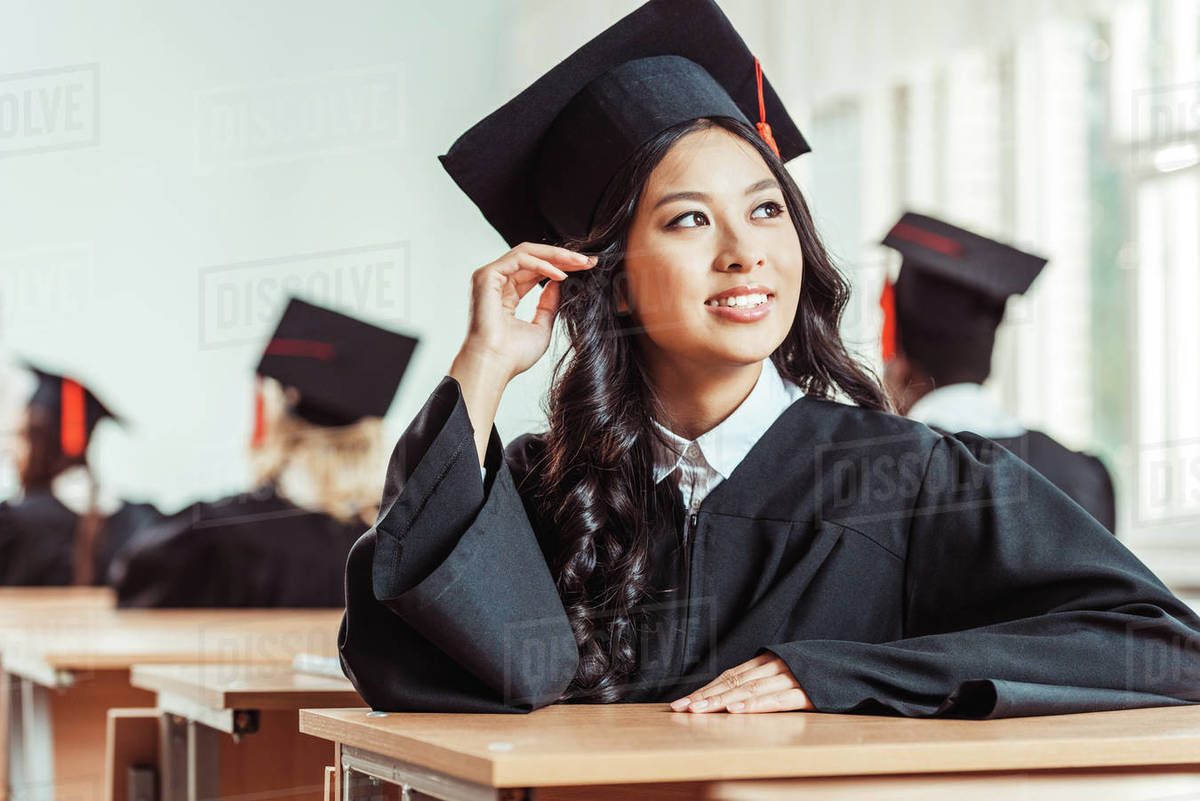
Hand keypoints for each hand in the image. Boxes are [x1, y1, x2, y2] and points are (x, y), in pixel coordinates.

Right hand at [461, 242, 596, 380]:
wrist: (494, 365)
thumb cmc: (512, 355)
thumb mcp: (541, 327)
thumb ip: (549, 304)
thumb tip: (558, 283)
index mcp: (506, 295)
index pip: (535, 271)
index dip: (561, 267)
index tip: (585, 268)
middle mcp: (497, 283)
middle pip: (533, 258)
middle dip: (562, 258)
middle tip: (587, 261)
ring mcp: (490, 278)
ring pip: (527, 253)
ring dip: (555, 256)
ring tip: (578, 263)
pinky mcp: (487, 275)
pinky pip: (519, 259)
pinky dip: (542, 264)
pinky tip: (560, 274)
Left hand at [669, 653, 811, 713]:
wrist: (861, 665)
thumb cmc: (822, 670)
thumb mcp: (790, 669)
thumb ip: (766, 678)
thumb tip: (738, 695)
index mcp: (769, 660)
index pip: (730, 676)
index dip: (706, 689)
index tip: (683, 702)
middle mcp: (775, 666)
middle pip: (734, 682)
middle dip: (705, 696)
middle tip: (681, 709)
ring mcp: (791, 677)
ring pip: (750, 690)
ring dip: (723, 702)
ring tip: (701, 710)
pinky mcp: (808, 691)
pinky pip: (778, 699)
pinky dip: (756, 705)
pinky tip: (739, 712)